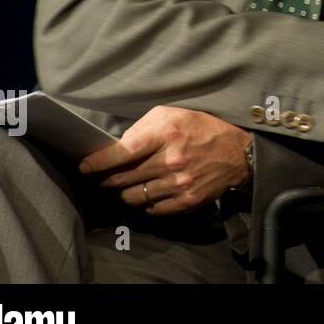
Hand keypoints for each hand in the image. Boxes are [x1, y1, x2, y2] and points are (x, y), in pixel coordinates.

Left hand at [79, 106, 250, 214]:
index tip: (85, 166)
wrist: (238, 152)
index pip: (122, 152)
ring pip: (132, 197)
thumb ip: (143, 127)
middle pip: (122, 178)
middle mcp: (171, 160)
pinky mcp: (186, 201)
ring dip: (126, 192)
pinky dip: (146, 203)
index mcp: (166, 134)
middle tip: (103, 177)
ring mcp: (178, 184)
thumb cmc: (201, 128)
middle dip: (107, 178)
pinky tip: (151, 191)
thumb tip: (117, 147)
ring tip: (130, 184)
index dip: (98, 162)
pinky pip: (151, 209)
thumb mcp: (173, 114)